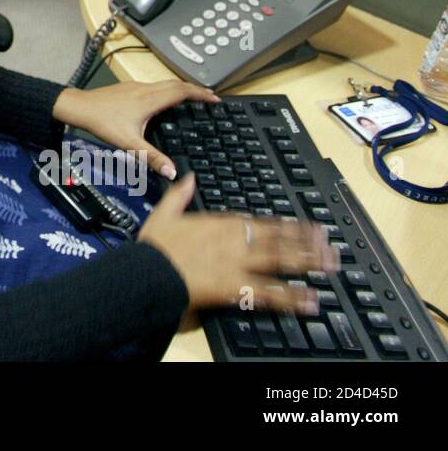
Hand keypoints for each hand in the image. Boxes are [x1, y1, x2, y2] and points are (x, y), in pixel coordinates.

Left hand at [51, 80, 219, 179]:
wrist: (80, 107)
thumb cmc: (103, 122)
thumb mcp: (129, 143)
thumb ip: (152, 157)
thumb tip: (172, 171)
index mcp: (150, 99)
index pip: (182, 91)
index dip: (201, 93)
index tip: (215, 98)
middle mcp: (146, 89)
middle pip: (177, 83)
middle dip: (195, 89)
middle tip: (209, 97)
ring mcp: (136, 86)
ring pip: (165, 82)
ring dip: (181, 88)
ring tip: (192, 97)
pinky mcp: (128, 87)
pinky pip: (155, 85)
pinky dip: (167, 89)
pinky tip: (164, 100)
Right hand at [140, 175, 335, 313]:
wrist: (149, 272)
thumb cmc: (155, 247)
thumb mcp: (164, 214)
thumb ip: (180, 195)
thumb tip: (188, 177)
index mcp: (220, 224)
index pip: (262, 223)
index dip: (288, 226)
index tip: (307, 227)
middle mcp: (234, 242)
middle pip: (278, 241)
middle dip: (306, 243)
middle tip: (329, 246)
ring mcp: (238, 264)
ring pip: (279, 263)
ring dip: (306, 264)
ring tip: (328, 268)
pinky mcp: (235, 287)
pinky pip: (269, 293)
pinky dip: (291, 297)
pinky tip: (309, 301)